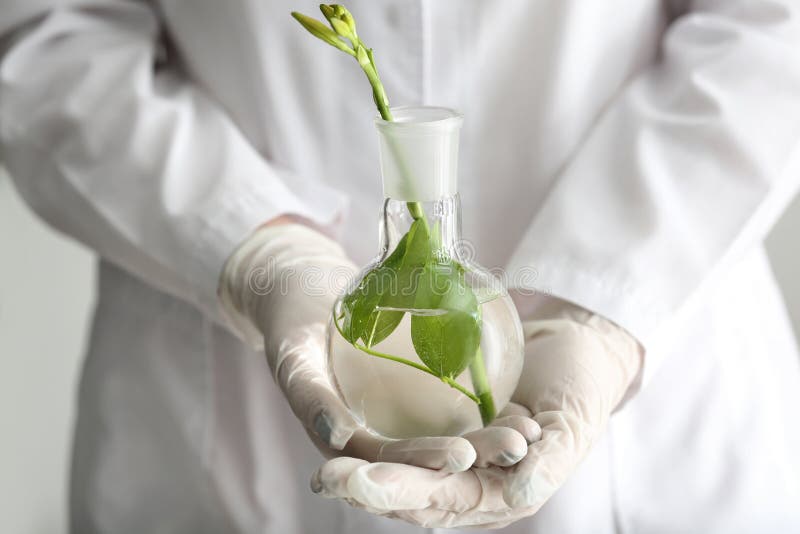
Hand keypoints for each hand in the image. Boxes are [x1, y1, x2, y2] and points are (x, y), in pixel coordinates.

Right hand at [218, 221, 530, 471]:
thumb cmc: (293, 319)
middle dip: (471, 455)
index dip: (423, 460)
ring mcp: (392, 419)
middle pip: (424, 455)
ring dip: (485, 439)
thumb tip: (339, 437)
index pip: (387, 461)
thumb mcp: (292, 354)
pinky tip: (517, 403)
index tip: (462, 452)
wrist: (305, 293)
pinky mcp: (411, 399)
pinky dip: (481, 410)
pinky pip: (449, 409)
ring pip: (443, 436)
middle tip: (514, 444)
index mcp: (340, 443)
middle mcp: (372, 439)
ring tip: (527, 431)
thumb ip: (310, 396)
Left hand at [311, 295, 641, 528]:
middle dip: (371, 489)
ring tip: (325, 471)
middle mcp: (477, 486)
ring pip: (408, 476)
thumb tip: (517, 495)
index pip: (448, 500)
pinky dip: (379, 447)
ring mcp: (460, 461)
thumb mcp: (574, 422)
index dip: (404, 492)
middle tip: (326, 478)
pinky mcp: (449, 432)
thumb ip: (550, 462)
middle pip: (418, 496)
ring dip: (366, 475)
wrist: (575, 346)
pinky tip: (343, 440)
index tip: (362, 479)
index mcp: (505, 493)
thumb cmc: (580, 385)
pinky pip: (410, 445)